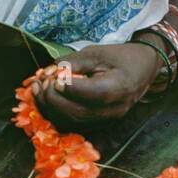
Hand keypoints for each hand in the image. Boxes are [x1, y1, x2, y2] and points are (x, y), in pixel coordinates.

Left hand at [30, 42, 162, 124]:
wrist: (140, 70)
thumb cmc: (119, 58)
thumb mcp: (97, 52)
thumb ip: (73, 62)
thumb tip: (49, 72)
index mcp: (119, 88)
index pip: (94, 94)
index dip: (71, 88)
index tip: (54, 77)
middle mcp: (113, 110)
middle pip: (78, 113)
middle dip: (53, 98)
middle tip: (42, 81)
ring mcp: (105, 121)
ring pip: (71, 122)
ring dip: (49, 107)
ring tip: (38, 87)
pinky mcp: (96, 124)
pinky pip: (70, 124)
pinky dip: (53, 113)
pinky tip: (43, 97)